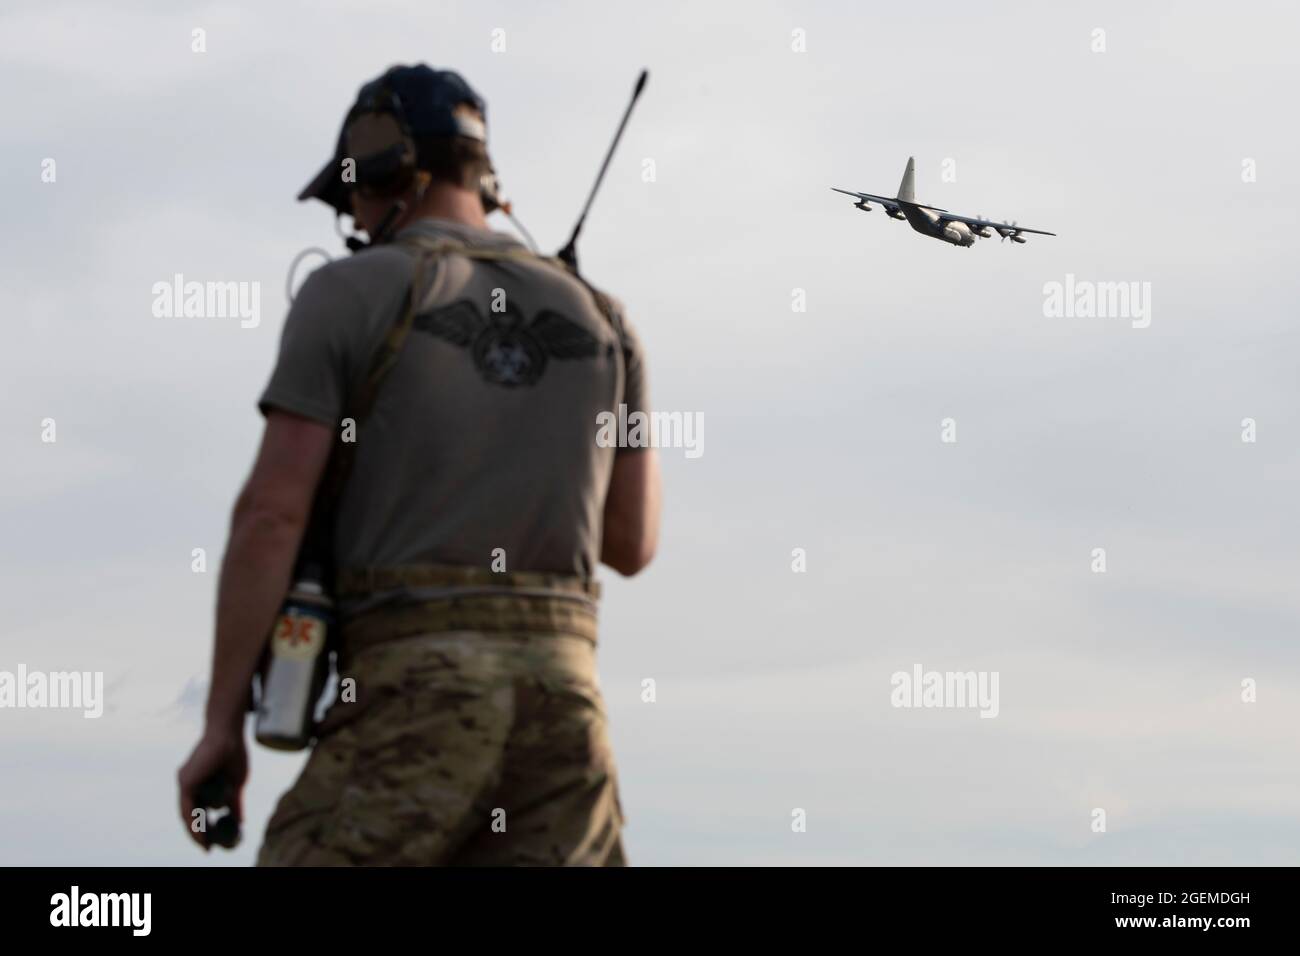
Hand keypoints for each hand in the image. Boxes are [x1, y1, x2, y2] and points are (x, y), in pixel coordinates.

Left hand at [178, 726, 247, 850]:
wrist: (230, 733)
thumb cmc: (234, 753)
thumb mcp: (236, 784)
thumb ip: (234, 802)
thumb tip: (240, 820)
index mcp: (198, 783)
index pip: (196, 809)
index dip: (202, 827)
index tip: (211, 842)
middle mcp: (187, 783)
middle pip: (189, 814)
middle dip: (197, 834)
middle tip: (207, 848)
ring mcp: (184, 781)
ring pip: (186, 813)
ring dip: (194, 832)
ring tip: (205, 845)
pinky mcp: (186, 781)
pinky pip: (187, 808)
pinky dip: (193, 822)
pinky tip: (201, 833)